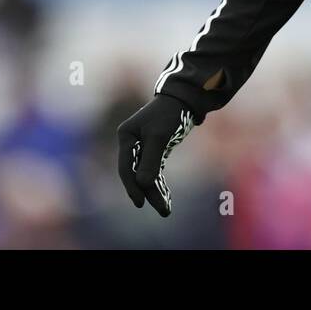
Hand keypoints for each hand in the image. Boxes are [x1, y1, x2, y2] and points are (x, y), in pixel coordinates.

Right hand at [117, 93, 197, 217]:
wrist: (184, 99)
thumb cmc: (170, 114)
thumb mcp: (160, 136)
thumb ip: (151, 160)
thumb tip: (144, 184)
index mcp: (126, 136)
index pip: (126, 167)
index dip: (132, 187)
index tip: (141, 203)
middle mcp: (131, 143)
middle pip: (136, 173)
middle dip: (149, 193)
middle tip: (164, 211)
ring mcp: (142, 147)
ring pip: (146, 174)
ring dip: (156, 191)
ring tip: (166, 209)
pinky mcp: (154, 150)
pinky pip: (154, 171)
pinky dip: (160, 184)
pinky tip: (166, 197)